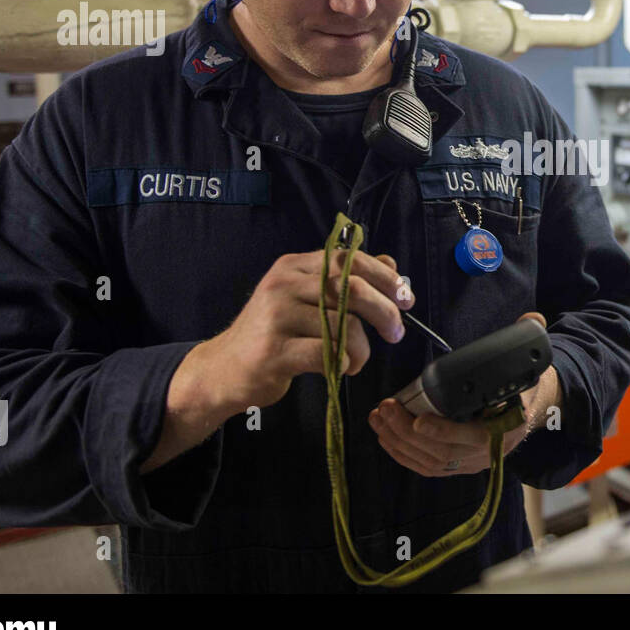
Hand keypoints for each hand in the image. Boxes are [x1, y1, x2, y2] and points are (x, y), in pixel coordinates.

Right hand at [190, 249, 414, 416]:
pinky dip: (344, 363)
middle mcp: (284, 284)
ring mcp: (277, 316)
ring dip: (362, 349)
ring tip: (355, 360)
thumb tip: (390, 263)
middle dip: (386, 312)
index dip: (386, 278)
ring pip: (345, 325)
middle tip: (396, 333)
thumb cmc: (272, 334)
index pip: (350, 260)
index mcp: (294, 267)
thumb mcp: (304, 299)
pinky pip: (329, 354)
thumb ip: (344, 281)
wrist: (223, 369)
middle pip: (353, 289)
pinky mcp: (275, 351)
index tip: (407, 298)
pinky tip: (338, 368)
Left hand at [368, 312, 561, 476]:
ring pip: (430, 462)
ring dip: (398, 441)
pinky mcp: (459, 466)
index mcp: (509, 426)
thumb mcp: (530, 364)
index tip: (419, 420)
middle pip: (444, 452)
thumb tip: (532, 317)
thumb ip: (527, 340)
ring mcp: (473, 462)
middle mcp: (490, 451)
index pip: (476, 437)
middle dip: (407, 432)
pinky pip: (427, 467)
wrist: (531, 411)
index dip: (445, 431)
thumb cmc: (523, 386)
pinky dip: (403, 454)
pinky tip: (385, 436)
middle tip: (386, 408)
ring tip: (379, 417)